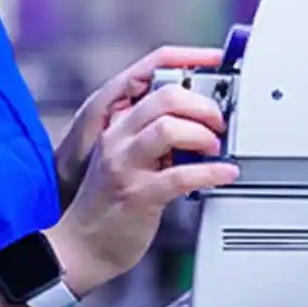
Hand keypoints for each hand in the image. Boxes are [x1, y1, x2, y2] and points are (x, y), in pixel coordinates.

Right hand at [54, 46, 224, 208]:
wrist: (82, 246)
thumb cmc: (112, 202)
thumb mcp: (130, 157)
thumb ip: (157, 135)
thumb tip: (202, 118)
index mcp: (118, 123)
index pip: (150, 74)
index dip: (187, 61)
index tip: (217, 60)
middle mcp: (118, 138)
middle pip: (164, 96)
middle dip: (202, 104)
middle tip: (219, 120)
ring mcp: (125, 165)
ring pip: (167, 128)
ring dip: (202, 134)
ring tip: (215, 147)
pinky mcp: (137, 195)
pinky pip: (179, 176)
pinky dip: (210, 172)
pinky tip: (225, 173)